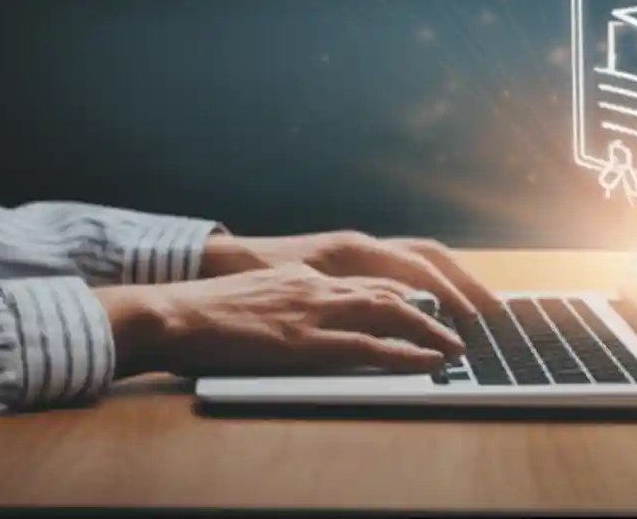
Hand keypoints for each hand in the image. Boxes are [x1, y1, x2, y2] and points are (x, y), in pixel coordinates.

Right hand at [94, 263, 463, 378]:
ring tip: (458, 348)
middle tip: (464, 325)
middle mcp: (317, 286)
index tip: (436, 309)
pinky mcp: (304, 340)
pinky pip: (367, 345)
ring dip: (430, 330)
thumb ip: (286, 302)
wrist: (173, 314)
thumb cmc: (204, 313)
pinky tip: (428, 361)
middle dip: (434, 308)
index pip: (372, 279)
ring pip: (389, 312)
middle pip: (393, 289)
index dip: (411, 295)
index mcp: (306, 276)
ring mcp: (313, 311)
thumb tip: (300, 320)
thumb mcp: (255, 297)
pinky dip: (405, 352)